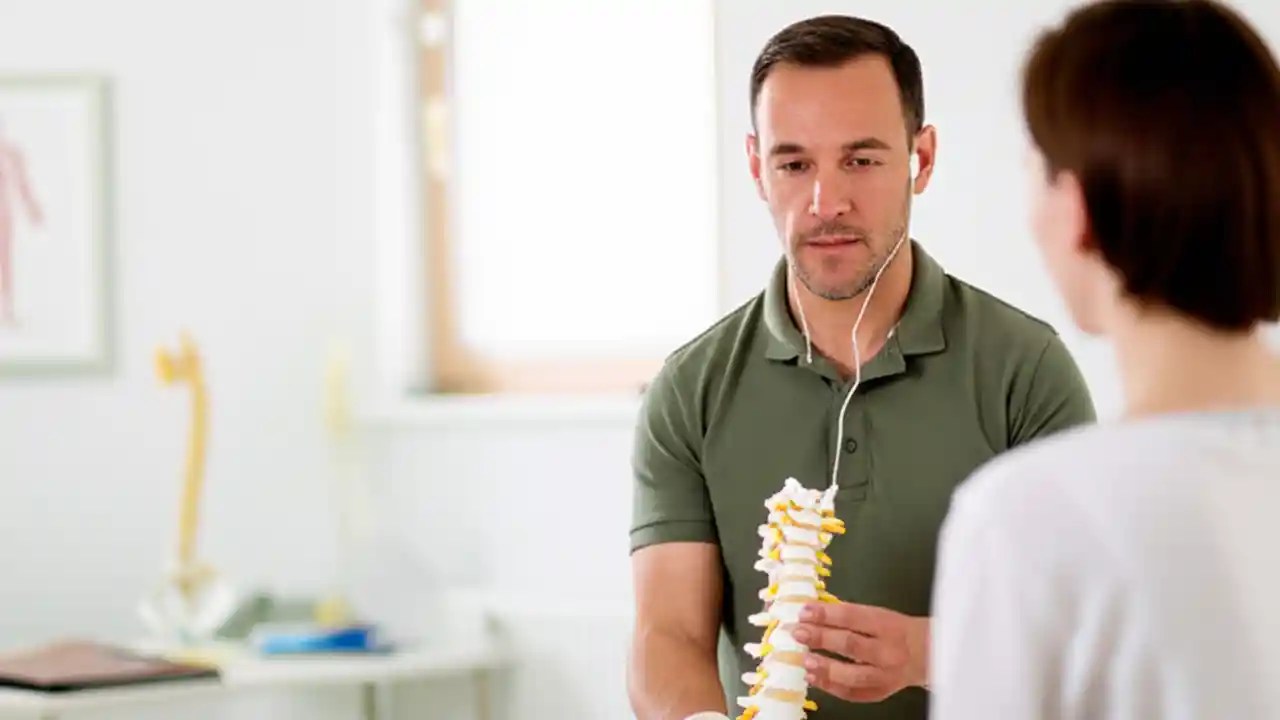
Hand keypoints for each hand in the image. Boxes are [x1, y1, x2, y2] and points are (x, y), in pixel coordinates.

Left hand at [792, 602, 928, 702]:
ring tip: (804, 660)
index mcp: (888, 625)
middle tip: (798, 632)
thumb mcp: (880, 615)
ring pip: (852, 675)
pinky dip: (831, 686)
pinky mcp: (881, 692)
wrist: (928, 654)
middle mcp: (889, 651)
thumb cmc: (897, 630)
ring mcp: (885, 675)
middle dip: (821, 638)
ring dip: (825, 668)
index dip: (826, 614)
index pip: (853, 617)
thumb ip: (849, 616)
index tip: (804, 611)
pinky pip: (853, 693)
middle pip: (851, 645)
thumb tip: (813, 613)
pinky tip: (814, 678)